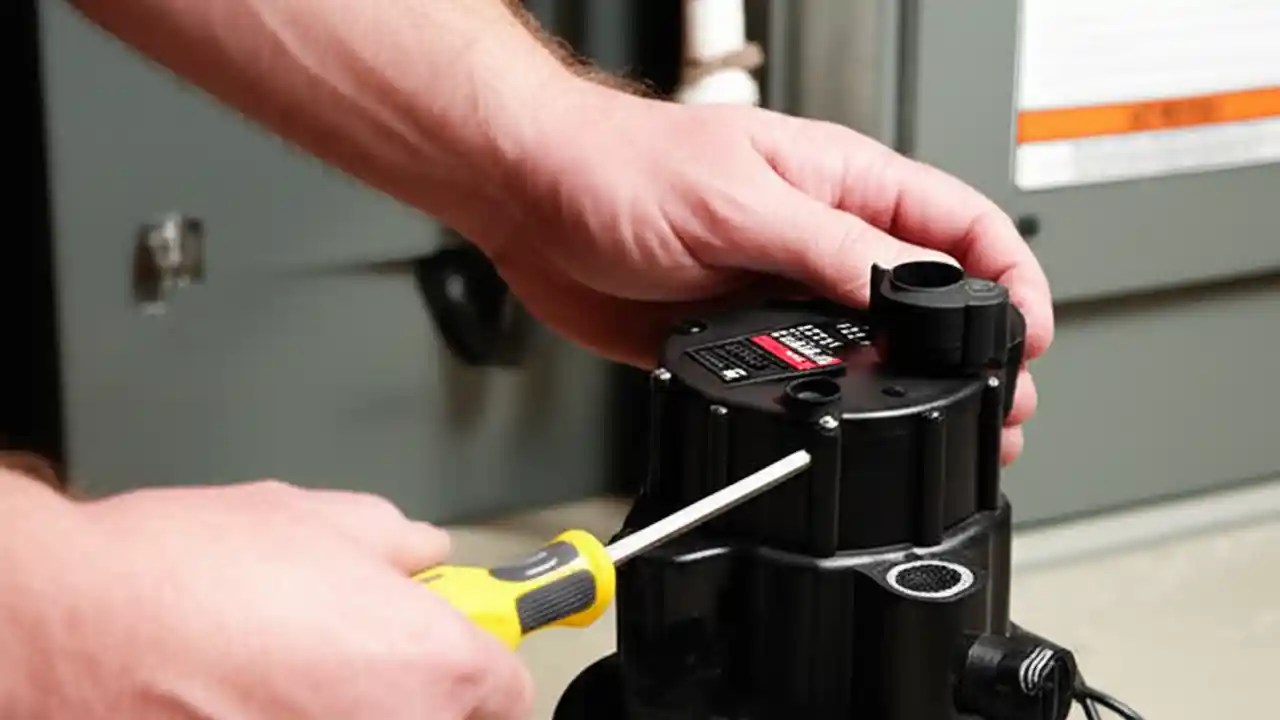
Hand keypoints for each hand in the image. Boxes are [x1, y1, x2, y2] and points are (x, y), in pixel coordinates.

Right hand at [4, 477, 531, 719]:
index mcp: (433, 668)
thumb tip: (421, 554)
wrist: (72, 628)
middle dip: (415, 690)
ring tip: (288, 669)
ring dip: (356, 710)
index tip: (460, 651)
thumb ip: (401, 543)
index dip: (481, 662)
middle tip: (361, 653)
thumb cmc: (187, 575)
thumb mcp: (325, 519)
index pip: (508, 693)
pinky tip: (251, 695)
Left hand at [478, 85, 1052, 464]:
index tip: (1027, 334)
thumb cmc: (619, 167)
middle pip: (926, 298)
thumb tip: (910, 291)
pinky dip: (828, 403)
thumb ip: (829, 249)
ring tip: (941, 428)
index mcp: (839, 184)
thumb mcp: (739, 201)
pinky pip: (800, 376)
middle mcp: (819, 240)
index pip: (958, 226)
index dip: (1007, 279)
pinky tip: (842, 424)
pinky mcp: (737, 336)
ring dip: (905, 386)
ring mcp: (780, 291)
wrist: (531, 200)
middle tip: (1000, 403)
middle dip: (972, 351)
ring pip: (867, 346)